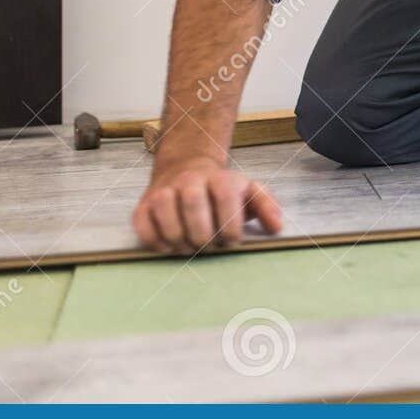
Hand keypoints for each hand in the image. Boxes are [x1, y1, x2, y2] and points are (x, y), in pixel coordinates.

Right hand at [132, 156, 283, 253]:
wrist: (187, 170)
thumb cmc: (222, 190)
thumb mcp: (249, 192)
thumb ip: (266, 206)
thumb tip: (277, 227)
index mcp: (219, 178)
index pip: (225, 197)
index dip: (230, 225)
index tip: (232, 241)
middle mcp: (190, 180)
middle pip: (193, 203)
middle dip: (203, 233)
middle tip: (209, 247)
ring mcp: (164, 190)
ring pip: (165, 209)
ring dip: (178, 237)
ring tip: (189, 248)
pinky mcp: (144, 205)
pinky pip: (143, 222)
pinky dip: (154, 240)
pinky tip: (169, 248)